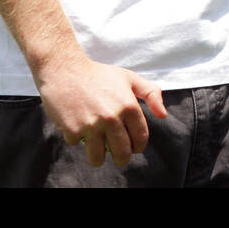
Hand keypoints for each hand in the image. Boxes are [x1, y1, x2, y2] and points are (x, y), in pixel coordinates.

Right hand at [34, 49, 168, 166]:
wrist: (65, 70)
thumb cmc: (98, 74)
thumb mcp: (128, 78)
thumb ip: (150, 93)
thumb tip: (163, 115)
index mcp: (129, 105)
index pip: (140, 137)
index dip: (138, 146)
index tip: (133, 147)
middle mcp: (112, 117)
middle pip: (122, 153)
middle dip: (121, 158)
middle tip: (118, 156)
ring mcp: (92, 125)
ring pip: (99, 158)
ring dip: (98, 158)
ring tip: (98, 153)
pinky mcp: (73, 129)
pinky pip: (78, 145)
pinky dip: (77, 139)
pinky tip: (77, 127)